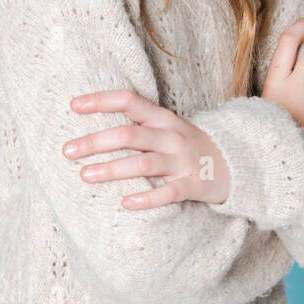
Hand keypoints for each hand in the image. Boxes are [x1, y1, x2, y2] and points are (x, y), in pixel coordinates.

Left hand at [64, 89, 231, 208]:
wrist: (236, 164)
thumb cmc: (189, 146)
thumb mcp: (168, 128)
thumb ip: (139, 124)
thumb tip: (95, 125)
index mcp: (163, 118)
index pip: (129, 101)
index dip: (101, 101)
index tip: (73, 105)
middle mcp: (171, 136)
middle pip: (129, 134)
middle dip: (95, 141)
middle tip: (68, 151)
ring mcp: (182, 161)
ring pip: (144, 163)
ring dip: (112, 169)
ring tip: (85, 175)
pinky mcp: (193, 185)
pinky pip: (168, 193)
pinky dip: (147, 198)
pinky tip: (126, 203)